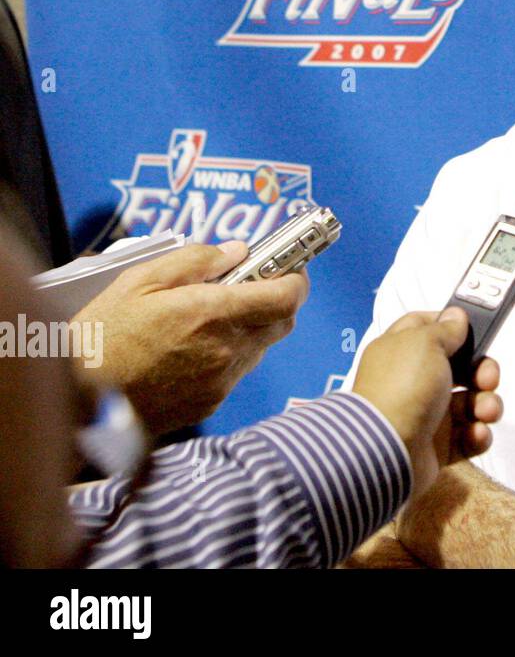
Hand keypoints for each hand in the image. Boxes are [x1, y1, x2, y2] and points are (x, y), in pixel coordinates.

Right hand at [73, 241, 306, 435]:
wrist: (77, 403)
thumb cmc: (101, 336)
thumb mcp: (140, 280)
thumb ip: (196, 260)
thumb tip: (238, 252)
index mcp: (212, 314)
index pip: (287, 296)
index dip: (295, 277)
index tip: (286, 265)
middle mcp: (226, 351)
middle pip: (282, 321)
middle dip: (274, 299)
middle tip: (246, 286)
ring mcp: (220, 382)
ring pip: (260, 347)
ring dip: (249, 328)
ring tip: (205, 320)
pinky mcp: (209, 404)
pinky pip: (235, 372)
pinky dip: (227, 355)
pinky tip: (190, 349)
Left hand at [353, 309, 500, 507]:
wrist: (387, 451)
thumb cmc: (401, 390)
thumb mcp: (426, 343)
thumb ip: (446, 328)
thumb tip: (456, 316)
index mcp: (402, 352)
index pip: (427, 329)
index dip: (452, 325)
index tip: (474, 328)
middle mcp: (413, 381)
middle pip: (459, 368)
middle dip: (482, 371)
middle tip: (487, 377)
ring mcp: (425, 415)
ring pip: (469, 403)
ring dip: (486, 405)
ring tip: (485, 412)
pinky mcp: (437, 446)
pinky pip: (468, 436)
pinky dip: (477, 435)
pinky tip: (476, 433)